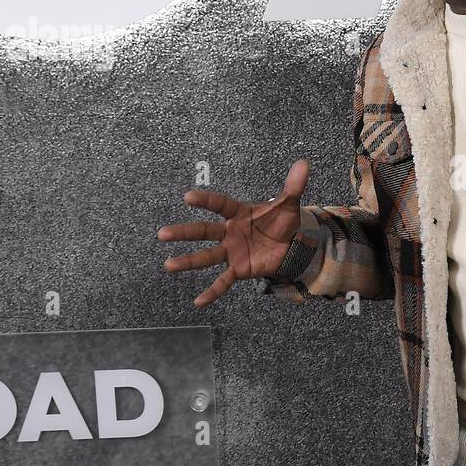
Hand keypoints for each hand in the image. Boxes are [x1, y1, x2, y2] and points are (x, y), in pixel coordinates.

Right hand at [157, 159, 310, 306]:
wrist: (290, 245)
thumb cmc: (281, 221)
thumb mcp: (289, 204)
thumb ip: (294, 186)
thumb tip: (304, 163)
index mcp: (239, 213)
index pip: (220, 205)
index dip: (206, 201)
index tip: (188, 197)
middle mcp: (230, 232)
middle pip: (205, 231)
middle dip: (184, 233)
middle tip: (162, 234)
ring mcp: (231, 251)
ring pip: (207, 257)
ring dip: (188, 261)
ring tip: (168, 265)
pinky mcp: (238, 269)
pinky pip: (223, 282)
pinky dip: (212, 292)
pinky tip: (198, 303)